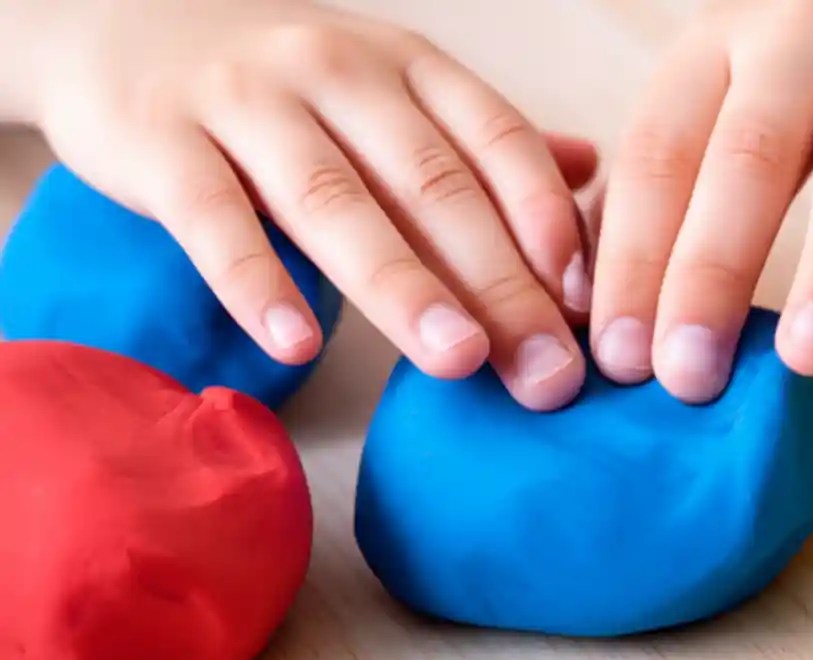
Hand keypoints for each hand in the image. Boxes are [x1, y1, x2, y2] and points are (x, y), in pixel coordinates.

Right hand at [32, 0, 596, 410]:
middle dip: (500, 284)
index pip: (496, 140)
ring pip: (335, 202)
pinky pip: (213, 219)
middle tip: (548, 373)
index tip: (589, 305)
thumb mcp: (393, 90)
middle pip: (432, 185)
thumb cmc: (290, 85)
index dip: (547, 220)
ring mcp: (247, 102)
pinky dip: (256, 283)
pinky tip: (297, 346)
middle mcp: (338, 72)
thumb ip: (481, 140)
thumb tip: (590, 173)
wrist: (124, 20)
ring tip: (458, 361)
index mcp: (409, 66)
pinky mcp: (160, 143)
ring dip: (402, 287)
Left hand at [590, 0, 812, 401]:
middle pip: (746, 158)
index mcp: (712, 49)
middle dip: (710, 275)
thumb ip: (668, 184)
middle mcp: (793, 37)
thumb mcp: (727, 97)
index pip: (658, 156)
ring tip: (807, 358)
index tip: (618, 356)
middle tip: (689, 378)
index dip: (632, 258)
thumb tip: (589, 300)